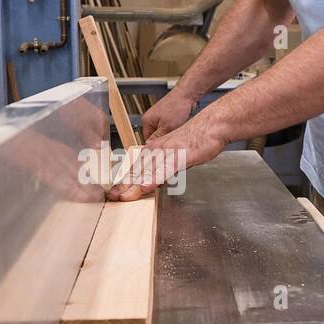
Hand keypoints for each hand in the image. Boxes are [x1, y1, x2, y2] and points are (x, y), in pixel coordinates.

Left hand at [108, 108, 227, 200]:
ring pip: (147, 172)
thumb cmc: (196, 139)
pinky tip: (145, 187)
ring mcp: (166, 154)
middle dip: (123, 186)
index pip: (136, 168)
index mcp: (155, 150)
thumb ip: (164, 165)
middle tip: (112, 197)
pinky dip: (153, 179)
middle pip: (137, 171)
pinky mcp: (178, 158)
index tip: (115, 192)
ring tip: (122, 197)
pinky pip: (164, 170)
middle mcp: (157, 151)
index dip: (124, 181)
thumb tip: (157, 178)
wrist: (211, 126)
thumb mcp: (175, 153)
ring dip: (134, 186)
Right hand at [142, 86, 196, 140]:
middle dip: (163, 139)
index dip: (155, 145)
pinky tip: (178, 126)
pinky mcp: (167, 116)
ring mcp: (159, 117)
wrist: (186, 95)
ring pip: (162, 132)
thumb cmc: (176, 106)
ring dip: (169, 134)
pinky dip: (173, 129)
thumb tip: (150, 145)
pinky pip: (168, 127)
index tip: (162, 149)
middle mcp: (151, 118)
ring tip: (176, 130)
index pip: (147, 139)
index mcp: (147, 120)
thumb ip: (157, 137)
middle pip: (154, 136)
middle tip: (171, 140)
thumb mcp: (166, 126)